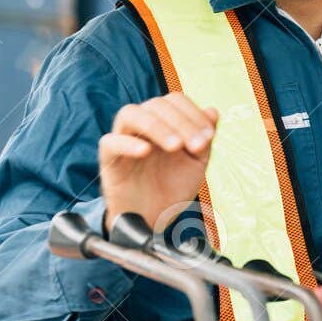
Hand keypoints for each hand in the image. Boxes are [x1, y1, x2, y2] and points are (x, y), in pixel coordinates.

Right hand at [99, 93, 218, 231]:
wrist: (154, 220)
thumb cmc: (173, 188)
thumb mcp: (196, 164)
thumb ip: (204, 139)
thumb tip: (212, 111)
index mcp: (164, 123)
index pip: (174, 101)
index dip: (193, 113)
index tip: (208, 136)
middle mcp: (143, 127)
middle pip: (156, 104)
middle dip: (181, 122)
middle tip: (196, 146)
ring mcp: (124, 140)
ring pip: (130, 114)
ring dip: (156, 125)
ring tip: (175, 146)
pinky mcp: (109, 159)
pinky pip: (110, 141)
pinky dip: (127, 143)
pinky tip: (146, 151)